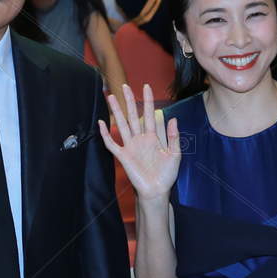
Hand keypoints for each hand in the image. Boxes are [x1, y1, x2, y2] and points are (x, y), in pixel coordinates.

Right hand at [99, 83, 182, 204]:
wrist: (156, 191)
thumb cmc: (167, 175)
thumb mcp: (175, 155)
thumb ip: (174, 137)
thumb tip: (172, 118)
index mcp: (154, 137)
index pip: (150, 114)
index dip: (149, 101)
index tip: (147, 87)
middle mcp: (140, 138)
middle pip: (133, 115)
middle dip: (129, 100)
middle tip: (125, 86)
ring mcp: (130, 146)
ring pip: (122, 124)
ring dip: (116, 111)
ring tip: (111, 97)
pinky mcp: (123, 156)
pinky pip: (112, 143)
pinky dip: (106, 133)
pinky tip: (101, 122)